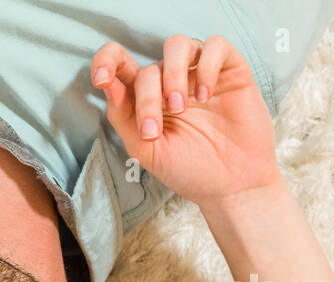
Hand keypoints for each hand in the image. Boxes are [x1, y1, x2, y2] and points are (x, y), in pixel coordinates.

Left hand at [91, 35, 283, 208]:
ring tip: (180, 108)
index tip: (101, 80)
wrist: (232, 185)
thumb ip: (123, 118)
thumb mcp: (147, 151)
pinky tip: (207, 96)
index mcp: (146, 100)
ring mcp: (199, 74)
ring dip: (172, 74)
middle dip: (146, 99)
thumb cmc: (188, 170)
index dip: (106, 61)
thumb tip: (107, 84)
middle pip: (149, 69)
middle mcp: (170, 82)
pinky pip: (215, 45)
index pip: (120, 66)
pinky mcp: (230, 70)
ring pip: (177, 45)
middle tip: (154, 131)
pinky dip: (206, 66)